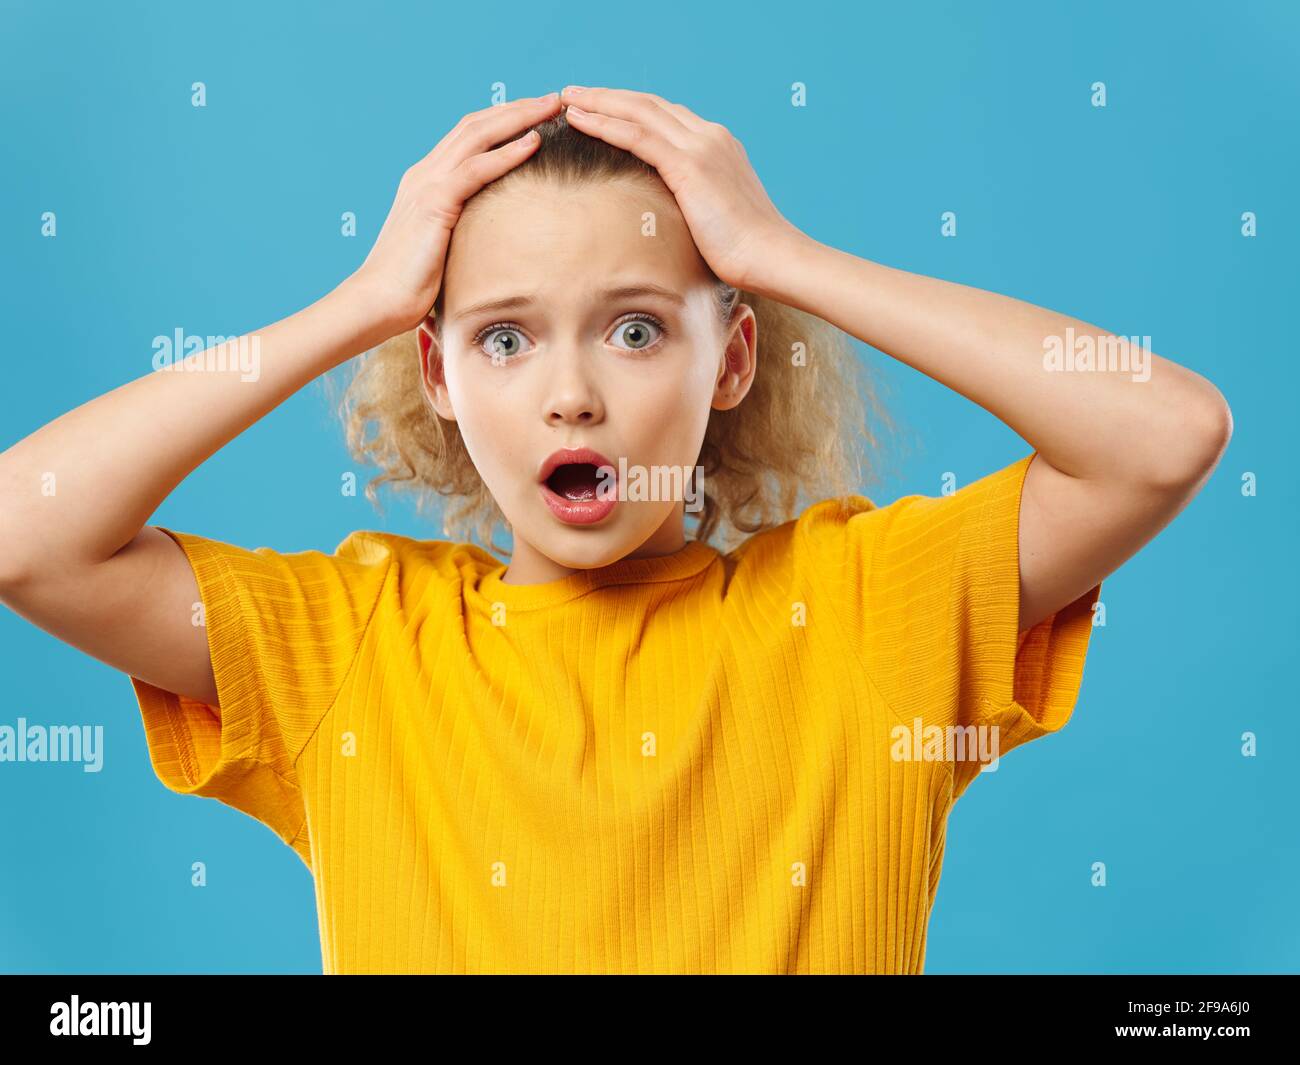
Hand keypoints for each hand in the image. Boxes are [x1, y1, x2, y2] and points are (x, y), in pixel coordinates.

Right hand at [346, 93, 562, 337]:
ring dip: (519, 118)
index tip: (537, 115)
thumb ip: (462, 231)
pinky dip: (506, 153)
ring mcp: (427, 184)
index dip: (503, 120)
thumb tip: (493, 240)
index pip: (468, 136)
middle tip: (553, 100)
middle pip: (476, 125)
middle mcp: (425, 174)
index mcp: (426, 181)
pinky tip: (533, 142)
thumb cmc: (411, 285)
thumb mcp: (442, 248)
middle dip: (516, 108)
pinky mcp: (434, 203)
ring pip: (478, 136)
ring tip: (551, 109)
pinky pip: (476, 168)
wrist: (378, 301)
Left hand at [560, 86, 802, 291]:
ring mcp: (700, 147)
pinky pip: (637, 136)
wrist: (771, 256)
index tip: (601, 107)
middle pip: (648, 104)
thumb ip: (695, 200)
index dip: (630, 108)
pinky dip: (605, 124)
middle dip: (609, 96)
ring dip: (599, 102)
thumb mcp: (718, 214)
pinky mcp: (689, 166)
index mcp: (718, 144)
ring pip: (638, 111)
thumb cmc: (747, 249)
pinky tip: (580, 120)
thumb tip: (673, 215)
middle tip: (574, 92)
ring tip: (567, 99)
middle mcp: (709, 136)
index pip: (666, 115)